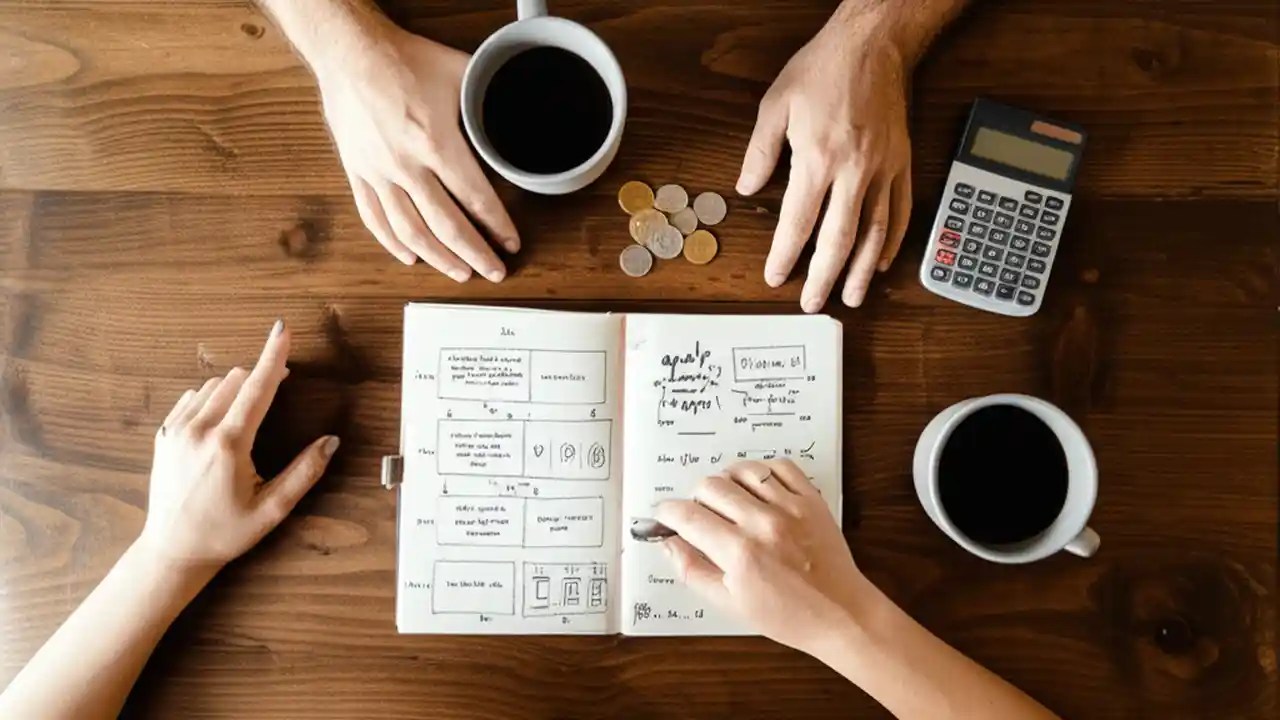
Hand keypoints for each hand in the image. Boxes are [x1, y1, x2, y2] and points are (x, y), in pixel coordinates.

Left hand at [138, 321, 338, 570]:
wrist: (172, 550)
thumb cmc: (224, 533)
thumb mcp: (272, 509)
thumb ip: (305, 473)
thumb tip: (331, 441)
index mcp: (228, 445)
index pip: (258, 388)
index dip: (275, 356)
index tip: (283, 329)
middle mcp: (198, 430)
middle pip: (236, 379)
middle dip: (261, 377)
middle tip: (280, 387)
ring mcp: (176, 430)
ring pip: (214, 385)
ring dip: (237, 388)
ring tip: (250, 414)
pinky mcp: (164, 434)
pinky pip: (192, 398)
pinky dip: (213, 398)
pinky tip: (222, 420)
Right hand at [316, 28, 517, 281]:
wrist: (350, 51)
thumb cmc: (404, 60)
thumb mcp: (459, 74)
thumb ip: (489, 102)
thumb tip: (520, 116)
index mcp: (435, 142)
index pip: (475, 197)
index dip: (497, 226)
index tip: (511, 243)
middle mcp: (405, 165)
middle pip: (446, 225)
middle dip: (475, 253)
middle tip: (495, 271)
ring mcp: (378, 172)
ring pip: (410, 231)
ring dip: (438, 258)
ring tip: (461, 272)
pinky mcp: (357, 173)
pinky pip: (374, 218)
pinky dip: (392, 243)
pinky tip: (411, 257)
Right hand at [655, 460, 873, 654]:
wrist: (841, 614)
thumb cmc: (789, 616)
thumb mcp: (730, 604)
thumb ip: (693, 571)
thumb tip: (669, 544)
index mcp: (740, 553)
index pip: (687, 516)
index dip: (667, 512)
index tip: (665, 515)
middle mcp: (763, 524)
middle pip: (709, 486)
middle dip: (695, 499)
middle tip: (700, 515)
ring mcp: (790, 508)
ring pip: (742, 470)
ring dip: (727, 481)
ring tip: (729, 500)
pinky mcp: (811, 499)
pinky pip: (780, 466)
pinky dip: (763, 472)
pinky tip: (758, 490)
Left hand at [738, 8, 913, 311]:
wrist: (873, 44)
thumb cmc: (822, 70)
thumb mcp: (775, 104)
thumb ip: (759, 152)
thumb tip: (746, 189)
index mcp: (819, 158)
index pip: (799, 221)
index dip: (786, 255)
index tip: (776, 277)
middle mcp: (855, 171)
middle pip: (839, 238)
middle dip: (825, 277)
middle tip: (814, 303)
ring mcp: (884, 169)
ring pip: (875, 233)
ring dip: (861, 271)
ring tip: (852, 297)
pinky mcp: (903, 163)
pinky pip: (901, 211)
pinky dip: (893, 242)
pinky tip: (881, 263)